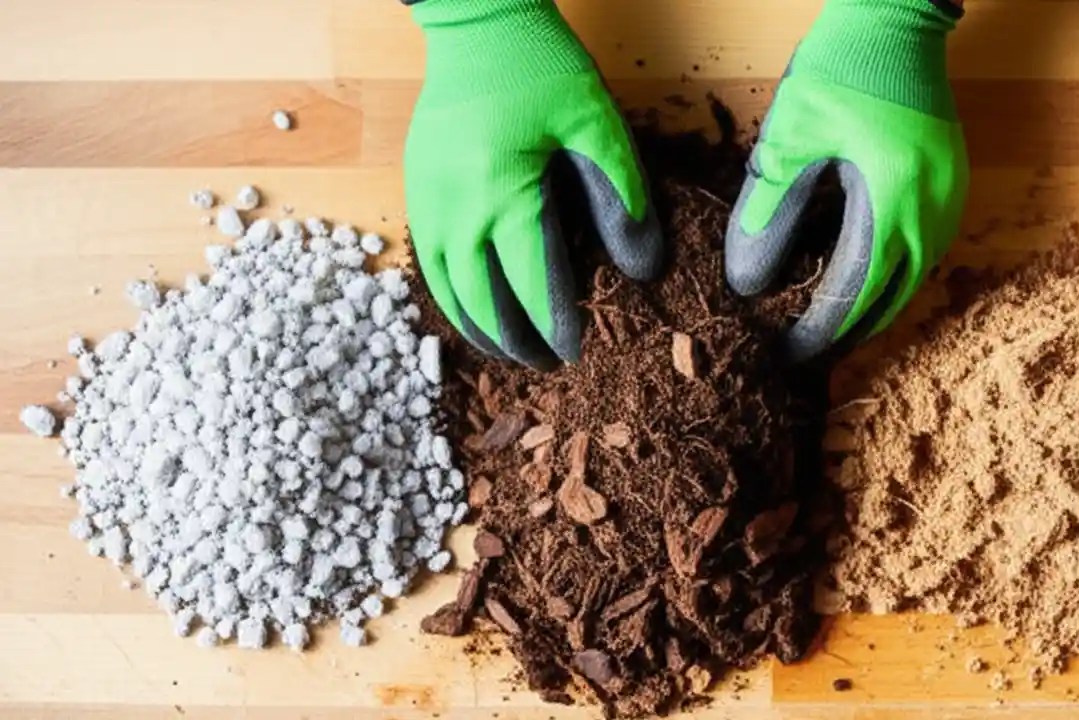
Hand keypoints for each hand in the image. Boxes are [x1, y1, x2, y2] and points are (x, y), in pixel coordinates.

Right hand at [404, 0, 661, 369]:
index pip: (533, 285)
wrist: (475, 23)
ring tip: (511, 352)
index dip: (557, 326)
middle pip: (482, 303)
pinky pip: (428, 266)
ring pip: (447, 293)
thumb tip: (643, 269)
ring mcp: (427, 205)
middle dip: (516, 342)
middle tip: (548, 365)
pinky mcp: (415, 194)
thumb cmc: (541, 68)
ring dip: (479, 331)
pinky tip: (475, 309)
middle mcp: (456, 211)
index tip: (578, 354)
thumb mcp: (596, 124)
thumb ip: (621, 197)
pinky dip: (452, 299)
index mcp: (504, 194)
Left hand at [725, 0, 968, 361]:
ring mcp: (951, 200)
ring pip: (911, 281)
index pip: (854, 294)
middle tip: (800, 354)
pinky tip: (859, 278)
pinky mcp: (952, 185)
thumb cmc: (839, 69)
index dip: (816, 332)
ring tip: (826, 326)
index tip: (782, 357)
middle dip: (843, 332)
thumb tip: (746, 284)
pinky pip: (923, 253)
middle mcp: (933, 211)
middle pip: (889, 299)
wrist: (897, 18)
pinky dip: (889, 276)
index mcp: (894, 201)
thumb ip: (768, 213)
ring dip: (869, 308)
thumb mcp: (790, 139)